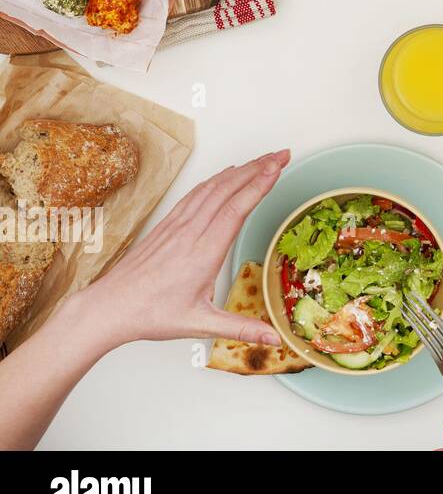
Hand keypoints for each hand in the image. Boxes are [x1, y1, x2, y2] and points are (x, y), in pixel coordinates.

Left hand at [71, 151, 290, 351]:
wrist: (108, 307)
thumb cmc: (150, 315)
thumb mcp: (200, 325)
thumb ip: (242, 329)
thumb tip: (273, 339)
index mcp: (202, 254)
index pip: (235, 210)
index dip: (258, 185)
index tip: (277, 168)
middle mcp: (190, 233)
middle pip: (228, 189)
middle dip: (258, 168)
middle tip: (282, 155)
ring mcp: (177, 226)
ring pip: (212, 187)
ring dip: (240, 169)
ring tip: (264, 159)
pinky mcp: (167, 225)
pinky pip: (196, 194)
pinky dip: (217, 179)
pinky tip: (227, 174)